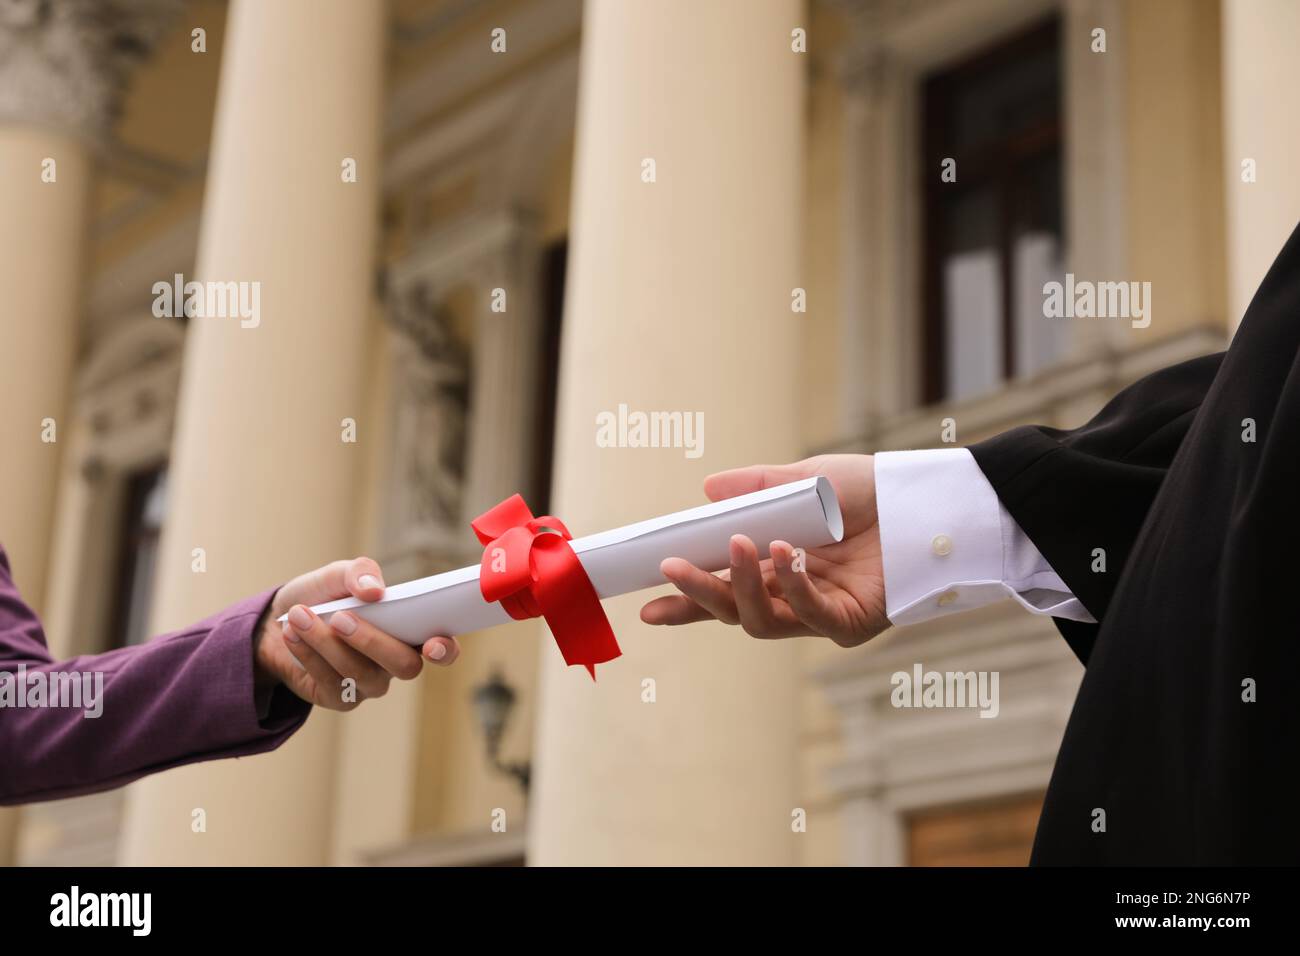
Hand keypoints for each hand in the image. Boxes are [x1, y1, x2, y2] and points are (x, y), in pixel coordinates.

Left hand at [254, 556, 459, 710]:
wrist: (279, 620)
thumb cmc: (322, 596)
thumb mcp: (338, 574)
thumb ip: (359, 573)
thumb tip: (374, 592)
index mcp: (410, 630)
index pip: (443, 649)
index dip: (445, 650)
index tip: (431, 643)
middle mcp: (396, 662)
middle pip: (404, 666)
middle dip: (371, 641)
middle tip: (339, 616)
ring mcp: (370, 684)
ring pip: (360, 673)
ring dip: (327, 643)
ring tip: (299, 615)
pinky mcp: (340, 699)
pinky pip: (330, 683)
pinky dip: (308, 654)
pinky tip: (291, 633)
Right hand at [640, 454, 888, 647]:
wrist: (923, 498)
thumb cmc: (869, 490)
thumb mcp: (805, 480)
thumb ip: (757, 489)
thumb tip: (707, 489)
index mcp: (776, 570)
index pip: (723, 591)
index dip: (684, 602)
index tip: (646, 604)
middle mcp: (794, 599)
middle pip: (733, 611)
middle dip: (698, 593)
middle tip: (671, 569)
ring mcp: (822, 614)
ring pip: (763, 620)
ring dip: (743, 584)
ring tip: (740, 545)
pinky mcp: (853, 622)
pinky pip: (812, 615)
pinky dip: (793, 586)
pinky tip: (786, 555)